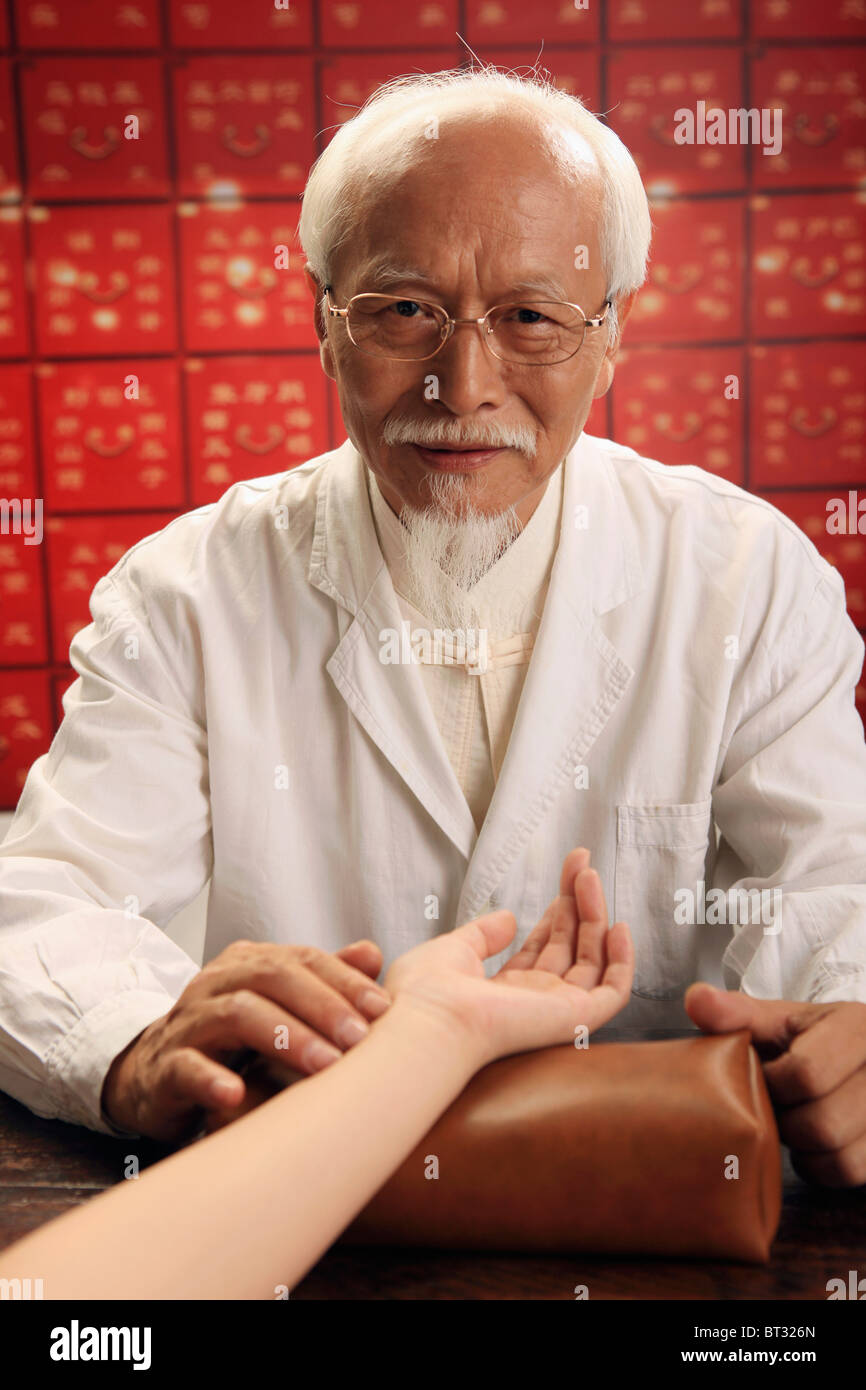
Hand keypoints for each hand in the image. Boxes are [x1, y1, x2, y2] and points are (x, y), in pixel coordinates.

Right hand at [101, 939, 390, 1141]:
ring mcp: (188, 1022)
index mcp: (248, 964)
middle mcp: (217, 983)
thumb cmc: (229, 1040)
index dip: (345, 981)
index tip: (384, 1010)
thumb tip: (372, 953)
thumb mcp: (277, 1007)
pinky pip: (186, 1067)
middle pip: (272, 977)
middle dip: (322, 1006)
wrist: (155, 1075)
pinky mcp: (164, 1068)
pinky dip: (211, 1079)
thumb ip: (323, 980)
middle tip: (360, 1039)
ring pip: (236, 1014)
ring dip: (285, 1037)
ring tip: (325, 1066)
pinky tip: (236, 1095)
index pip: (303, 960)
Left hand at [385, 848, 633, 1065]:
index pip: (544, 948)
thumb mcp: (453, 949)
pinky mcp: (575, 1018)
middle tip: (580, 862)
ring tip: (589, 876)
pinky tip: (618, 926)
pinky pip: (614, 993)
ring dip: (595, 916)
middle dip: (577, 902)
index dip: (557, 912)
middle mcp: (533, 1001)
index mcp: (504, 990)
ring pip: (592, 960)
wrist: (430, 1019)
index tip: (565, 877)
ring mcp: (556, 1011)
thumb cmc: (427, 993)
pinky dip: (623, 962)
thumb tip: (510, 918)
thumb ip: (484, 935)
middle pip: (570, 946)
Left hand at [684, 986, 865, 1187]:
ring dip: (802, 1148)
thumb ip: (737, 1012)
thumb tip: (696, 1000)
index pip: (807, 1073)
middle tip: (772, 1104)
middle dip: (785, 1121)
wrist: (851, 1054)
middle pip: (822, 1123)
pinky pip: (849, 1172)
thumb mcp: (776, 1019)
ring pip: (839, 1155)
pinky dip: (821, 1165)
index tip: (760, 1077)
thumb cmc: (807, 1038)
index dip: (771, 1085)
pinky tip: (810, 1143)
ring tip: (792, 1120)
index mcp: (855, 1027)